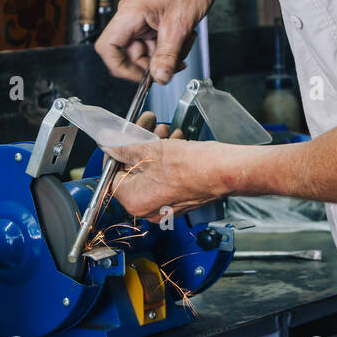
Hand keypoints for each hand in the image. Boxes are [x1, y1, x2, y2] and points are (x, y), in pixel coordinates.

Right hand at [96, 0, 219, 83]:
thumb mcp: (179, 26)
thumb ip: (167, 56)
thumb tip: (159, 79)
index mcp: (129, 13)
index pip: (107, 48)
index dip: (121, 67)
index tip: (142, 77)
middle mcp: (132, 15)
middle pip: (129, 53)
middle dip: (153, 62)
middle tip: (174, 63)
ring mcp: (143, 16)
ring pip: (146, 49)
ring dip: (166, 54)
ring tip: (185, 42)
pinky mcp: (154, 18)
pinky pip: (156, 41)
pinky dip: (171, 45)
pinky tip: (185, 36)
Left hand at [108, 112, 225, 221]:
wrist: (226, 172)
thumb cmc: (193, 167)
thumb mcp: (151, 150)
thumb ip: (125, 147)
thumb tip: (109, 144)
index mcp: (135, 201)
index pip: (113, 174)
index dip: (117, 151)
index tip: (121, 138)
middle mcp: (148, 209)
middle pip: (134, 172)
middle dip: (140, 145)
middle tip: (145, 126)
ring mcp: (165, 206)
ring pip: (152, 172)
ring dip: (155, 148)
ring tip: (164, 131)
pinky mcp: (180, 199)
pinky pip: (165, 177)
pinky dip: (168, 159)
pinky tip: (175, 141)